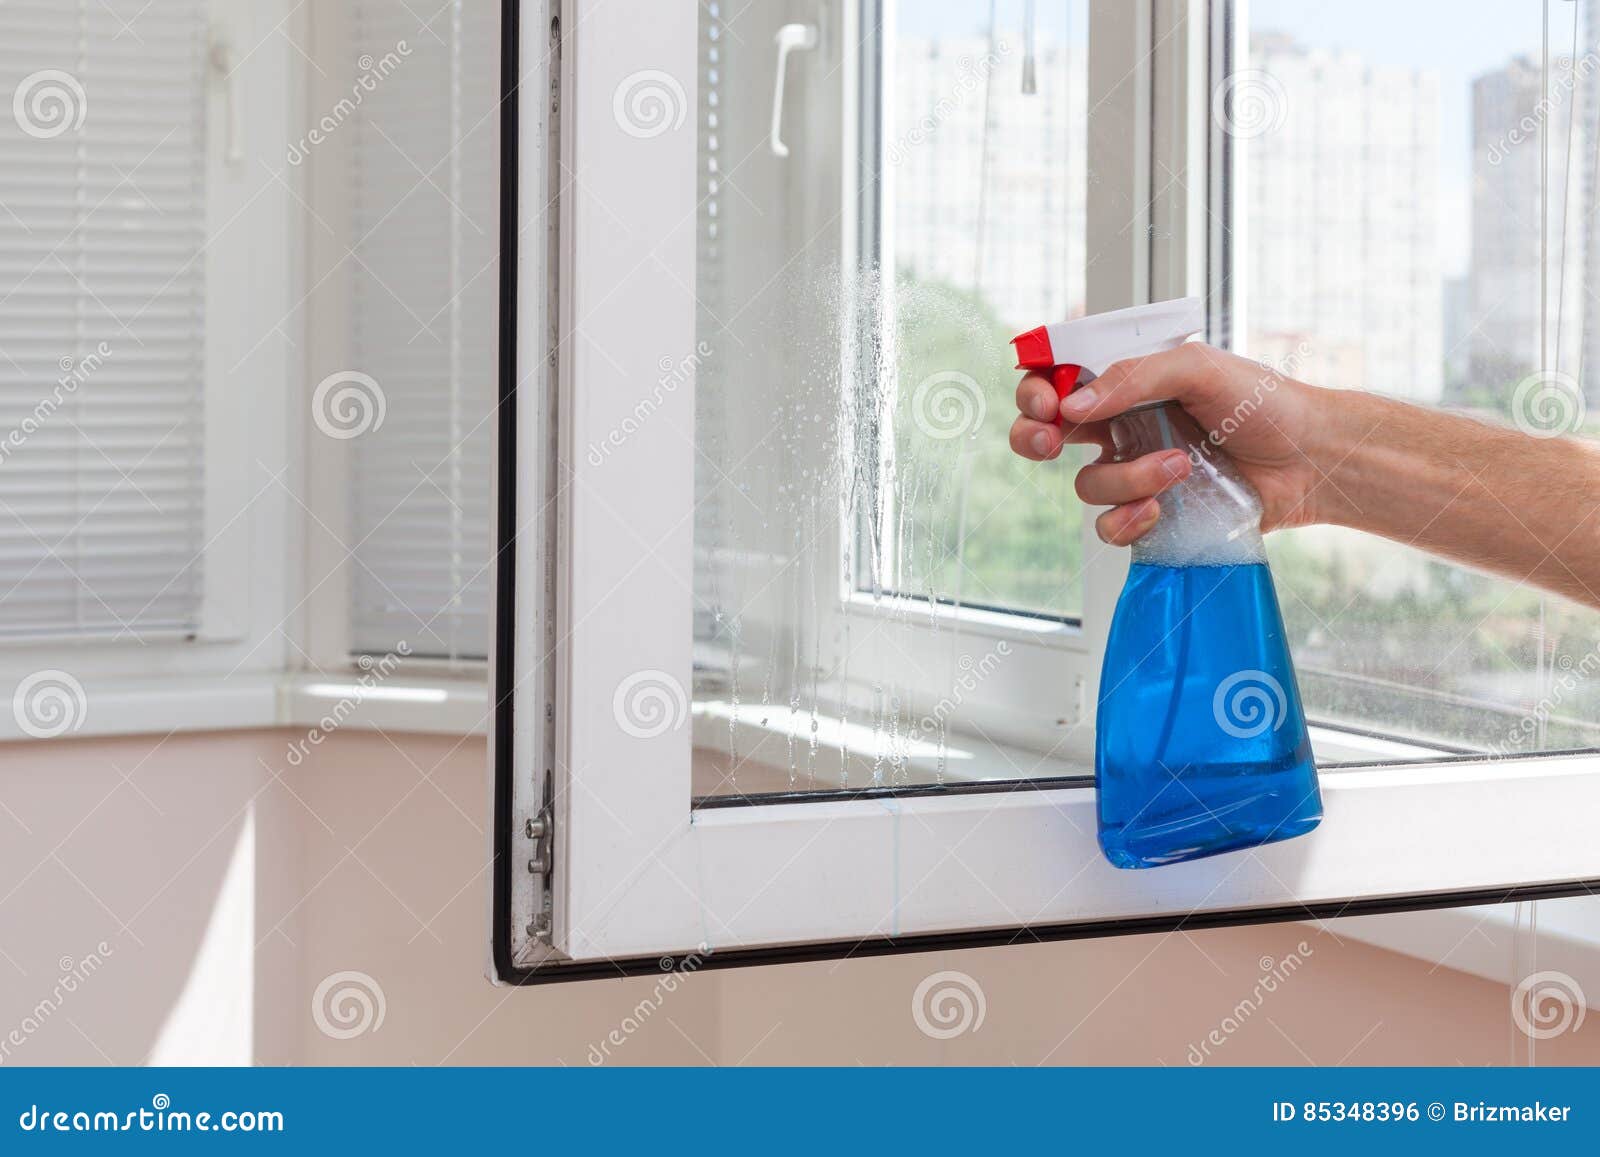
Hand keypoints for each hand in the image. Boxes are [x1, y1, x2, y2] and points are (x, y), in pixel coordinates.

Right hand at [1008, 342, 1329, 544]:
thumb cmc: (1265, 403)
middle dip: (1033, 437)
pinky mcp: (1152, 516)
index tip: (1047, 401)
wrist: (1311, 461)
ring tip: (1179, 466)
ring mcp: (1135, 473)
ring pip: (1087, 485)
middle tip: (1050, 442)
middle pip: (1045, 434)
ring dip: (1126, 478)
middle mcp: (1122, 428)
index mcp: (1128, 384)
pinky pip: (1109, 527)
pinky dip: (1129, 520)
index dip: (1036, 390)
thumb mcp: (1199, 368)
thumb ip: (1134, 378)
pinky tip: (1161, 510)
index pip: (1059, 381)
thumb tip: (1072, 408)